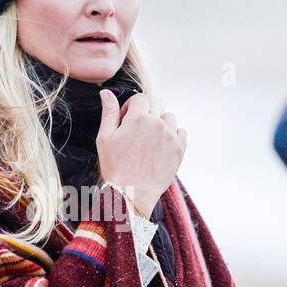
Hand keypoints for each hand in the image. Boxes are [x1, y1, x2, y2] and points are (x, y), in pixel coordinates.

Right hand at [96, 89, 185, 215]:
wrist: (132, 193)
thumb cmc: (115, 167)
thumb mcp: (105, 138)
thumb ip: (109, 112)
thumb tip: (106, 92)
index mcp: (138, 118)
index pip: (139, 99)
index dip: (131, 109)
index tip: (126, 123)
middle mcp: (157, 123)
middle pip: (153, 110)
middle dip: (144, 119)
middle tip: (134, 139)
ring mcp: (171, 136)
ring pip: (169, 119)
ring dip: (160, 125)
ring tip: (149, 143)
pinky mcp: (180, 149)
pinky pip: (181, 132)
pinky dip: (173, 136)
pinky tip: (161, 148)